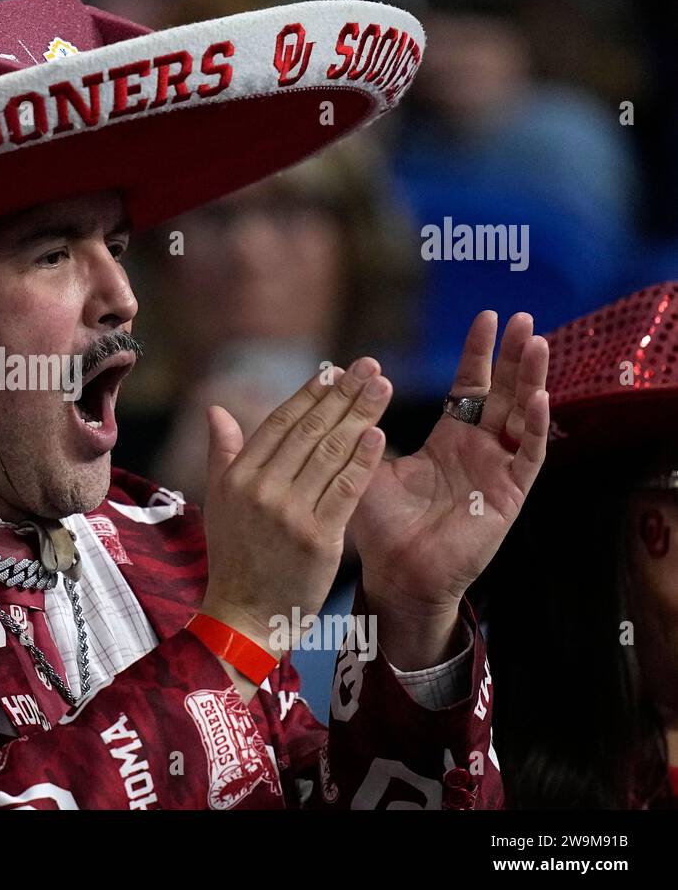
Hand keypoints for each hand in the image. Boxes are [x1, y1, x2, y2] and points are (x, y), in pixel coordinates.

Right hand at [200, 358, 390, 650]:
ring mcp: (289, 512)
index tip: (336, 370)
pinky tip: (378, 434)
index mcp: (237, 476)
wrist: (243, 618)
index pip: (281, 422)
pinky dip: (363, 460)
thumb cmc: (234, 559)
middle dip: (343, 394)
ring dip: (360, 415)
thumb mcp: (218, 503)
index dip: (311, 393)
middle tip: (369, 366)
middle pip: (310, 430)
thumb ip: (222, 454)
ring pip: (330, 453)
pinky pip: (345, 490)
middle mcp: (261, 488)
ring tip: (381, 388)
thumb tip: (215, 409)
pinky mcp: (317, 538)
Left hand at [349, 311, 549, 622]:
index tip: (485, 316)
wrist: (397, 573)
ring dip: (532, 380)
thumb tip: (348, 381)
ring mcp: (498, 470)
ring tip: (537, 342)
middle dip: (514, 356)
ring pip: (523, 416)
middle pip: (504, 393)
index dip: (478, 353)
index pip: (470, 386)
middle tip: (524, 316)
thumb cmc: (381, 525)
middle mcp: (479, 450)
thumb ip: (360, 427)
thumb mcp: (367, 465)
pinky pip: (529, 456)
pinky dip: (536, 428)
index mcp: (449, 440)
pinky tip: (540, 399)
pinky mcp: (509, 494)